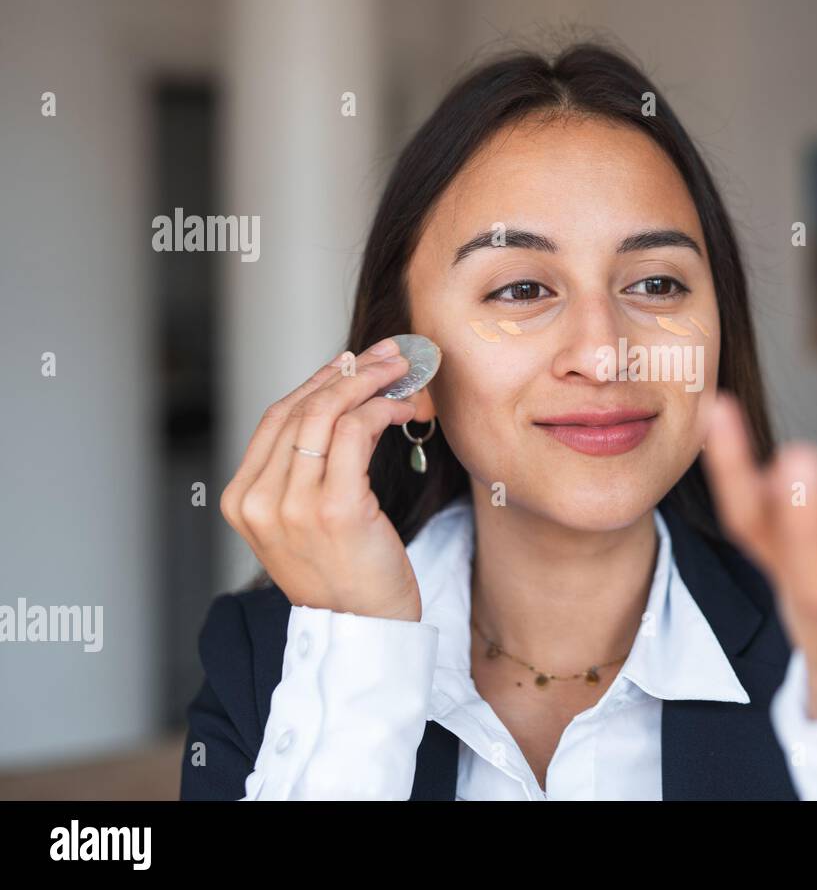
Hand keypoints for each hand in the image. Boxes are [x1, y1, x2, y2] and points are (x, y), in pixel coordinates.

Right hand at [219, 337, 424, 621]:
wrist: (361, 632)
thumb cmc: (345, 575)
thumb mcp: (308, 520)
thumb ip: (309, 469)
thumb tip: (345, 402)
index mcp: (242, 501)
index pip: (276, 418)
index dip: (316, 381)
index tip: (351, 361)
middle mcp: (258, 501)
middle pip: (300, 408)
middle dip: (349, 371)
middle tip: (390, 354)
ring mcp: (292, 505)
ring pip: (326, 412)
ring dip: (370, 381)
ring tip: (403, 371)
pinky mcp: (334, 508)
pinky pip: (354, 433)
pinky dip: (381, 409)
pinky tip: (404, 408)